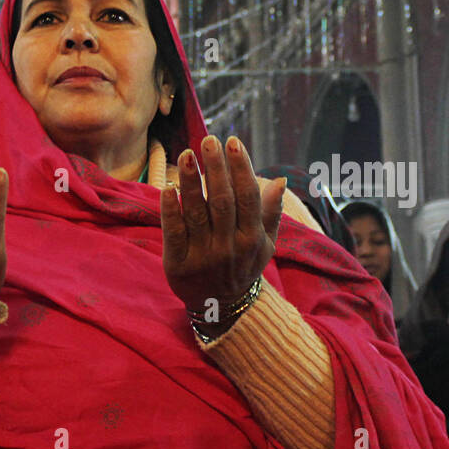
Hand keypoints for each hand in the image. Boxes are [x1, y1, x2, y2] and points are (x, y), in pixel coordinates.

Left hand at [161, 135, 284, 328]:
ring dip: (190, 182)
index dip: (240, 168)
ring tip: (185, 154)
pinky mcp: (178, 264)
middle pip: (222, 201)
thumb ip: (271, 213)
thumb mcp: (265, 244)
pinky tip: (167, 187)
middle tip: (208, 140)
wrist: (221, 308)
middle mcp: (229, 247)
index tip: (233, 142)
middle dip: (215, 168)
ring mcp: (203, 256)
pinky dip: (170, 209)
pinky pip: (173, 232)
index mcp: (252, 239)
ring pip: (196, 213)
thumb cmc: (243, 266)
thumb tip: (281, 182)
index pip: (247, 197)